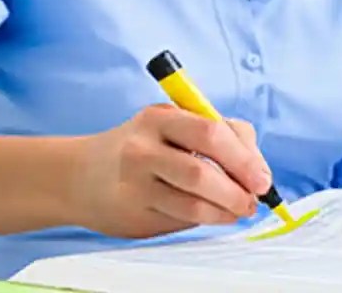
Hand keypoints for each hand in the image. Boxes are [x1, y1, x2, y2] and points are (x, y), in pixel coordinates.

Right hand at [68, 104, 270, 237]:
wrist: (79, 175)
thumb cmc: (143, 146)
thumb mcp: (174, 125)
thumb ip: (219, 136)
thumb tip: (259, 171)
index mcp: (160, 118)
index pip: (212, 133)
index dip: (245, 158)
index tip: (262, 177)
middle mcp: (142, 149)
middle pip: (202, 172)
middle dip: (237, 190)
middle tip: (254, 200)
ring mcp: (134, 185)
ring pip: (192, 205)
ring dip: (225, 211)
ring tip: (239, 210)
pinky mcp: (132, 215)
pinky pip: (179, 222)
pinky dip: (205, 220)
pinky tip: (213, 215)